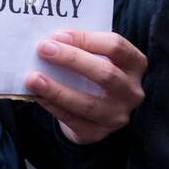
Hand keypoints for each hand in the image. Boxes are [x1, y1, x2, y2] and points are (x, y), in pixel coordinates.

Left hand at [26, 29, 145, 144]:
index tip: (58, 35)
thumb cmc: (94, 74)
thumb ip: (83, 48)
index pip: (116, 46)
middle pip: (105, 73)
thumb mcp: (98, 57)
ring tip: (32, 78)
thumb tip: (52, 41)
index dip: (86, 39)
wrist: (96, 111)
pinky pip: (73, 120)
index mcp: (136, 64)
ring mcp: (118, 116)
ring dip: (57, 89)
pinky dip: (53, 106)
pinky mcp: (99, 133)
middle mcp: (132, 92)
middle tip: (44, 49)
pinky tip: (37, 95)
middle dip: (71, 60)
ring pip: (87, 102)